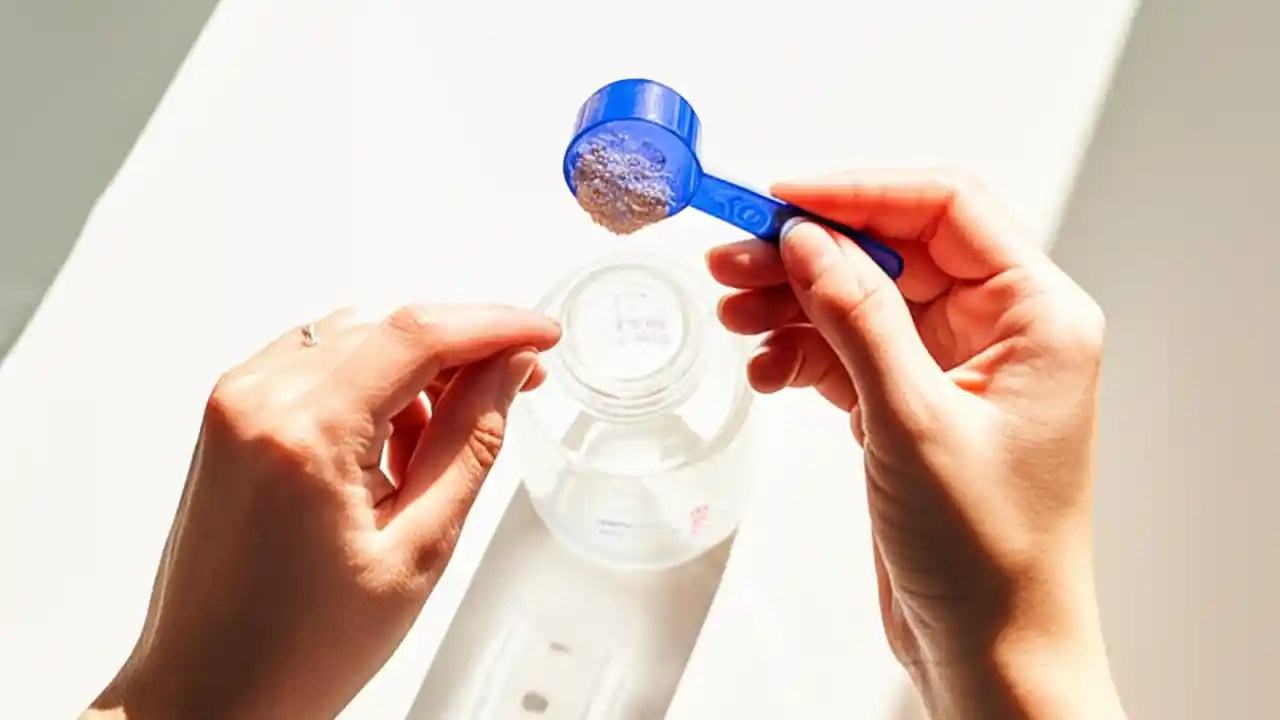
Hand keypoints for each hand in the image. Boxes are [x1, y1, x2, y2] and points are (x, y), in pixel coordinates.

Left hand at [84, 304, 560, 719]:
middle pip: (386, 329)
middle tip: (516, 385)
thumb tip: (508, 370)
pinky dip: (369, 384)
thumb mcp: (417, 549)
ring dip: (414, 370)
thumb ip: (470, 443)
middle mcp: (256, 400)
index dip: (494, 325)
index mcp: (303, 434)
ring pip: (355, 340)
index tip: (543, 334)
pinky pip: (317, 364)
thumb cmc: (301, 648)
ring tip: (439, 446)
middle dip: (461, 349)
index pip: (417, 335)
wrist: (210, 691)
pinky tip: (391, 442)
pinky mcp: (230, 417)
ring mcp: (235, 404)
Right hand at [708, 170, 1124, 717]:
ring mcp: (955, 369)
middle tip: (731, 262)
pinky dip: (803, 353)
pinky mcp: (915, 406)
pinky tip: (766, 369)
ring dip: (795, 303)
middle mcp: (1003, 330)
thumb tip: (807, 239)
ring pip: (864, 301)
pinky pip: (851, 351)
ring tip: (733, 316)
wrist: (991, 649)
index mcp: (1038, 316)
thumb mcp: (914, 422)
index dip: (858, 194)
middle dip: (809, 254)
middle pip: (893, 252)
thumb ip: (858, 319)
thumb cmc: (988, 553)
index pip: (946, 208)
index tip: (781, 200)